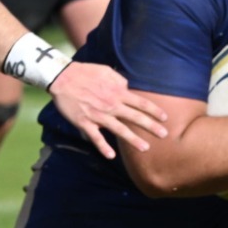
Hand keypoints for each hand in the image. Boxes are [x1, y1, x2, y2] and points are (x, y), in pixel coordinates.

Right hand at [47, 62, 168, 159]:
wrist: (62, 78)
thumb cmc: (84, 72)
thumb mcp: (106, 71)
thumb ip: (119, 80)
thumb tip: (128, 87)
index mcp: (117, 92)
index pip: (140, 103)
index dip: (154, 111)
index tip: (164, 118)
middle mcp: (111, 105)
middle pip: (135, 117)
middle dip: (151, 126)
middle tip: (164, 135)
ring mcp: (98, 115)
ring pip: (120, 129)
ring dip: (133, 140)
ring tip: (145, 148)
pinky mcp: (84, 122)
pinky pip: (96, 137)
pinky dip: (103, 147)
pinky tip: (111, 156)